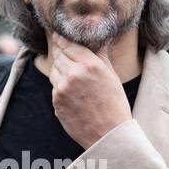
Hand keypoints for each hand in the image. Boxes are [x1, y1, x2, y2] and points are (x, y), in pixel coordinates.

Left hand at [48, 33, 132, 148]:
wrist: (109, 134)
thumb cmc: (115, 104)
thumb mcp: (112, 75)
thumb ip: (100, 54)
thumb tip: (99, 37)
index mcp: (89, 64)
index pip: (68, 44)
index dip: (62, 38)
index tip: (57, 34)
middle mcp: (73, 74)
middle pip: (59, 56)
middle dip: (62, 54)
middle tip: (64, 51)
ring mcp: (62, 89)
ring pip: (54, 71)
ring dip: (60, 70)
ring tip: (73, 77)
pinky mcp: (56, 102)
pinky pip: (55, 88)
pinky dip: (61, 87)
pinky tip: (73, 94)